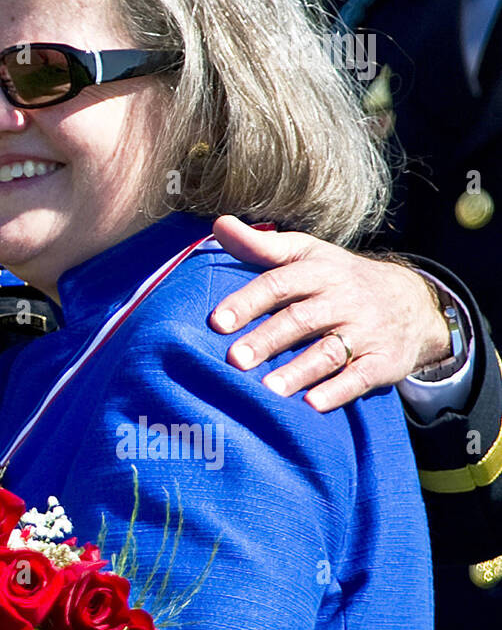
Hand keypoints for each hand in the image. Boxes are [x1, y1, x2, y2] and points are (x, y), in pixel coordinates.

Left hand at [207, 215, 451, 412]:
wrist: (412, 300)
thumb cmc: (340, 277)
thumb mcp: (307, 253)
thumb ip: (261, 245)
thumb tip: (219, 225)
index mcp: (319, 272)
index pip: (278, 283)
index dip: (247, 302)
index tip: (217, 322)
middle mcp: (343, 300)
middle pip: (301, 320)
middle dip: (267, 340)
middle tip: (236, 359)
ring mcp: (366, 331)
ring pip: (329, 351)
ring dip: (299, 371)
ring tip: (268, 389)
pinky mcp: (384, 360)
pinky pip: (361, 377)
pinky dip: (338, 391)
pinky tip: (312, 404)